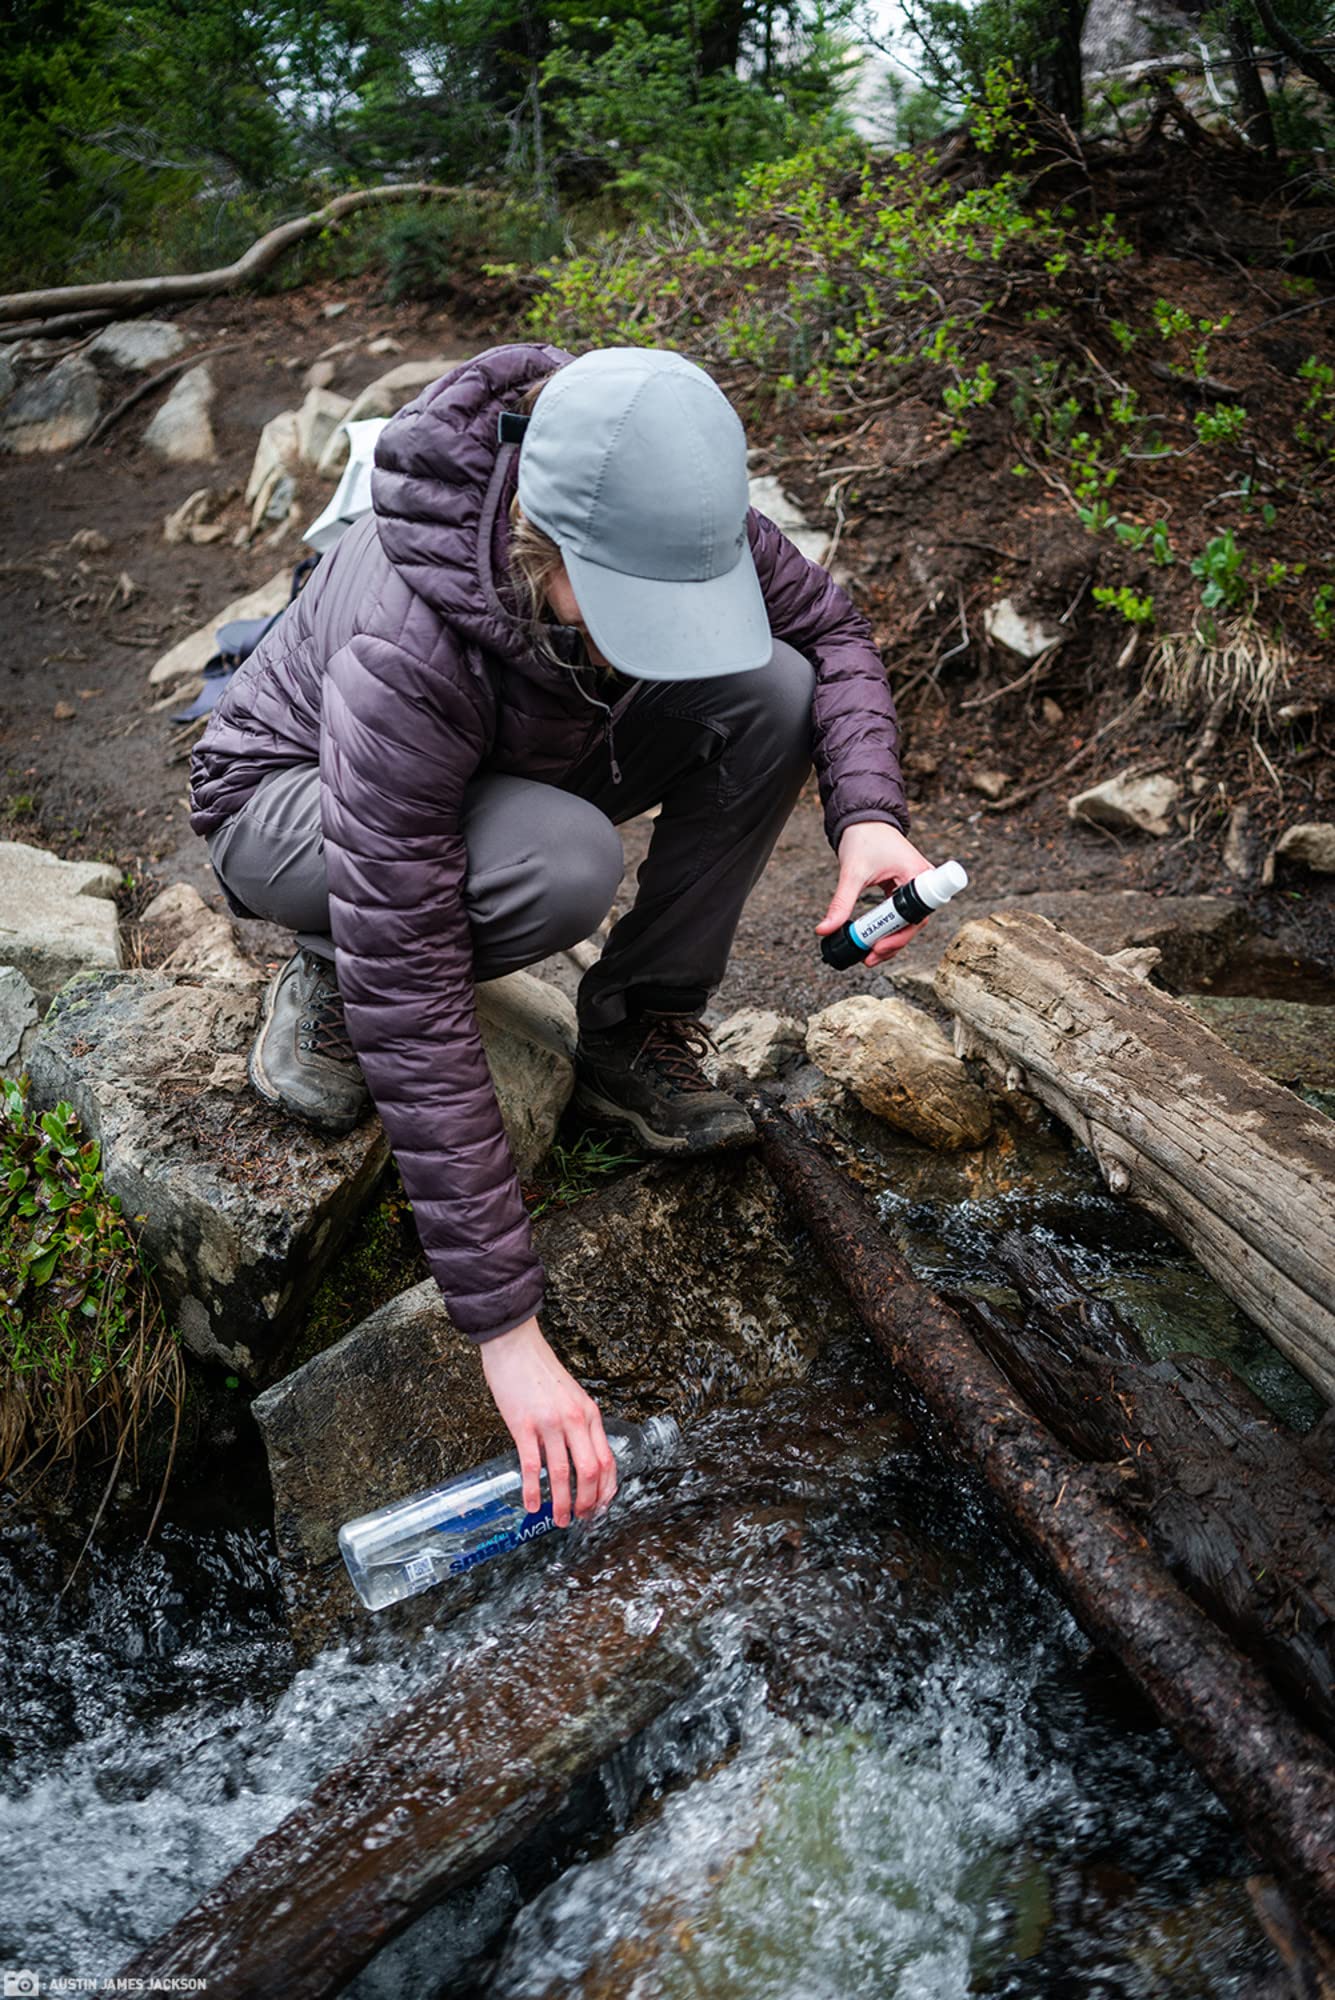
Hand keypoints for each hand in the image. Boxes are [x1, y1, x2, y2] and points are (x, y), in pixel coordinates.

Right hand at [479, 1316, 616, 1527]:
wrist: (516, 1346)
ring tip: (560, 1520)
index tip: (600, 1507)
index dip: (606, 1489)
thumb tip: (582, 1455)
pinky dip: (533, 1490)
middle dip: (587, 1502)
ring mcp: (549, 1423)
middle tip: (580, 1519)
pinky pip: (531, 1465)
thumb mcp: (572, 1396)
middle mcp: (574, 1420)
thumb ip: (579, 1424)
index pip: (607, 1459)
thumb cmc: (541, 1371)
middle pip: (589, 1471)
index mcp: (589, 1414)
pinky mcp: (523, 1425)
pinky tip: (532, 1505)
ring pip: (561, 1473)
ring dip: (562, 1503)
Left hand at [816, 823, 934, 966]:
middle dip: (892, 943)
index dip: (899, 936)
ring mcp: (914, 886)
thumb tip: (823, 930)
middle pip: (913, 923)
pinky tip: (872, 942)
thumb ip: (840, 903)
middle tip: (869, 957)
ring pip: (907, 922)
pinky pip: (899, 914)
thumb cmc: (864, 837)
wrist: (864, 818)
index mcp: (917, 875)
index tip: (878, 947)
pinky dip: (887, 928)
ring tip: (868, 956)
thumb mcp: (852, 873)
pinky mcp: (903, 889)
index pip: (916, 916)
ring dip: (890, 940)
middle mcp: (921, 882)